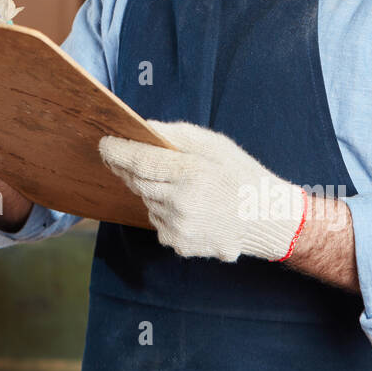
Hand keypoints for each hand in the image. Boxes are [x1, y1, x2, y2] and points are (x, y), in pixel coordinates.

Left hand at [99, 119, 306, 261]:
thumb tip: (141, 127)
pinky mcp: (178, 243)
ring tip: (179, 185)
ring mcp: (179, 227)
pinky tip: (187, 205)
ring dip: (151, 189)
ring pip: (146, 201)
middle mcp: (181, 203)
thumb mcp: (214, 144)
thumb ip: (175, 134)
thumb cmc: (240, 175)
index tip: (104, 142)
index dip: (117, 150)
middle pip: (136, 181)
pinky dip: (163, 209)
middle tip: (126, 156)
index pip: (139, 159)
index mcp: (191, 174)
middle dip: (128, 167)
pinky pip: (156, 220)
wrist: (267, 219)